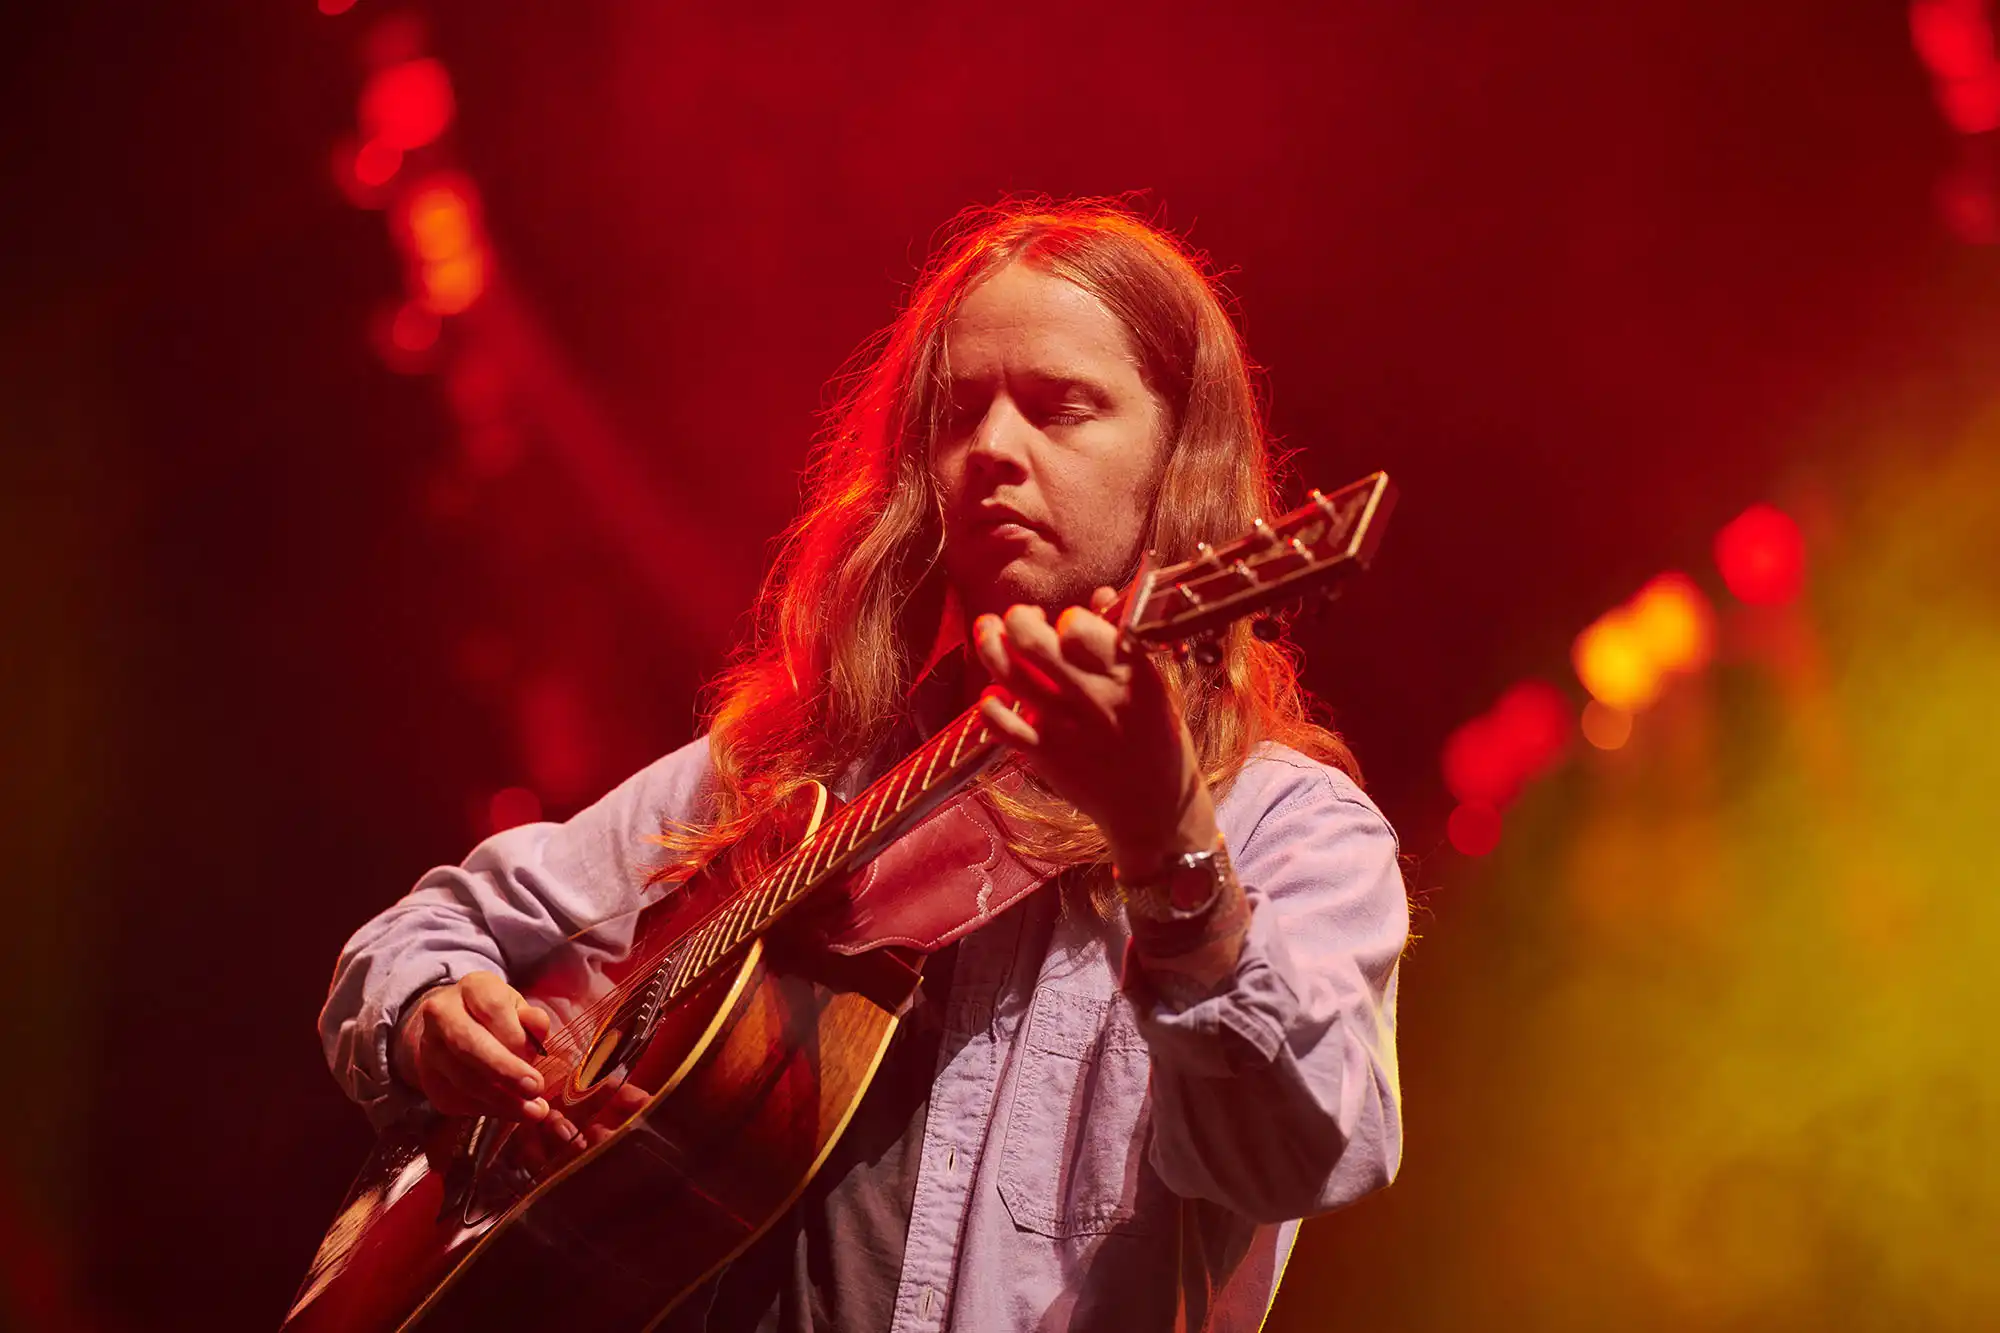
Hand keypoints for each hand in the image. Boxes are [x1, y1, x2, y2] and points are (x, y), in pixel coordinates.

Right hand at [393, 971, 554, 1123]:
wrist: (454, 1027)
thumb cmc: (497, 1018)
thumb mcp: (519, 1009)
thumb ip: (532, 1020)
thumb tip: (538, 1025)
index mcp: (473, 987)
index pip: (493, 1009)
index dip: (516, 1038)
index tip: (537, 1060)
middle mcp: (442, 1013)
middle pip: (469, 1045)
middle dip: (504, 1072)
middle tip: (534, 1090)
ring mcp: (429, 1047)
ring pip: (462, 1078)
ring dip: (500, 1100)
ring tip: (532, 1111)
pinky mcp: (428, 1077)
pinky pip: (456, 1099)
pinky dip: (486, 1109)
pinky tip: (509, 1111)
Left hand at [972, 588, 1218, 875]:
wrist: (1154, 809)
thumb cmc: (1155, 740)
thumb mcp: (1153, 687)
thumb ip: (1122, 642)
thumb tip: (1098, 596)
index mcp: (1131, 675)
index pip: (1080, 626)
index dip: (1066, 618)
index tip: (1065, 625)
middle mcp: (1098, 698)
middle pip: (1034, 643)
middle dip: (1017, 619)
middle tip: (1017, 619)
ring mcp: (1069, 729)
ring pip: (1011, 675)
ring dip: (990, 646)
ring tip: (987, 633)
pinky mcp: (1047, 756)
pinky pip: (1002, 724)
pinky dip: (989, 704)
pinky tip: (993, 695)